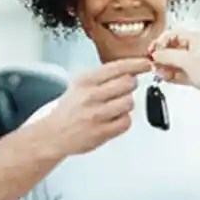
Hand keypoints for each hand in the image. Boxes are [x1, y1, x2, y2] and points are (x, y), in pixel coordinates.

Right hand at [35, 58, 152, 156]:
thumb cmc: (68, 110)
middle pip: (128, 83)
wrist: (53, 134)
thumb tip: (130, 71)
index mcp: (85, 81)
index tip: (146, 64)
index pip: (117, 67)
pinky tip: (113, 119)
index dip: (136, 64)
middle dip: (130, 85)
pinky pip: (126, 121)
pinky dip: (123, 120)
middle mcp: (91, 96)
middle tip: (125, 89)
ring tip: (114, 107)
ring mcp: (97, 115)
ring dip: (126, 104)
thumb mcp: (79, 85)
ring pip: (129, 102)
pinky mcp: (102, 132)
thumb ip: (103, 78)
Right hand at [147, 29, 199, 103]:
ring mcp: (197, 61)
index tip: (152, 51)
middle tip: (154, 64)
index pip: (173, 34)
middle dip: (162, 56)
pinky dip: (172, 74)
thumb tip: (155, 54)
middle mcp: (196, 48)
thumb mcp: (186, 61)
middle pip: (172, 48)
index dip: (160, 42)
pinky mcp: (197, 74)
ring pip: (175, 61)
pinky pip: (180, 72)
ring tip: (160, 72)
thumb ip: (167, 56)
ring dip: (166, 67)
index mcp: (197, 38)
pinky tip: (166, 77)